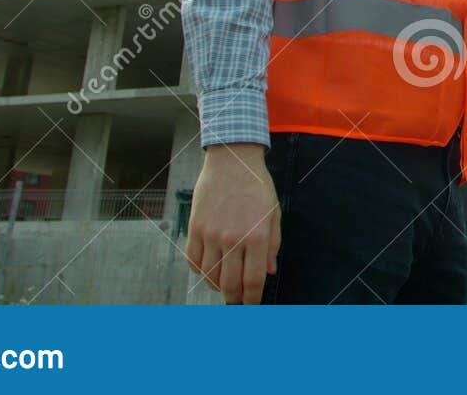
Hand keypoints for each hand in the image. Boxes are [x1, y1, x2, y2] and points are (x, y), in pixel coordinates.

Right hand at [185, 143, 280, 303]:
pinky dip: (199, 272)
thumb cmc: (256, 186)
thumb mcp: (273, 213)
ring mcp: (211, 234)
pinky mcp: (195, 227)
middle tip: (236, 301)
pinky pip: (192, 260)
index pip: (253, 280)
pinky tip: (207, 271)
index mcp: (256, 236)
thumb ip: (272, 245)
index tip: (252, 306)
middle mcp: (232, 238)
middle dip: (234, 298)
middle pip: (229, 284)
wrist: (231, 160)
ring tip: (223, 286)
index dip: (252, 299)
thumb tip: (269, 272)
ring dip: (216, 287)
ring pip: (209, 276)